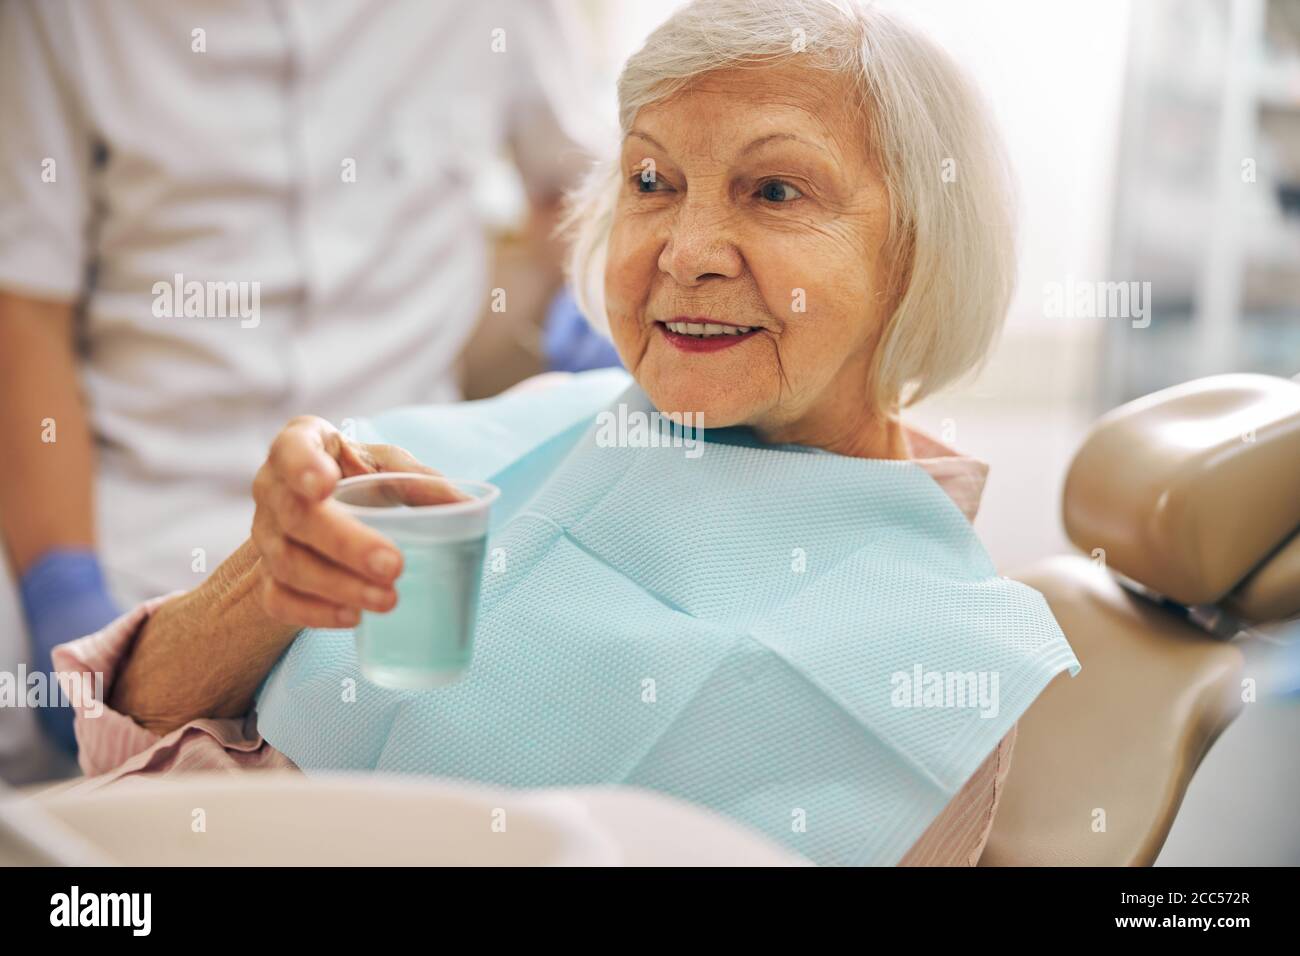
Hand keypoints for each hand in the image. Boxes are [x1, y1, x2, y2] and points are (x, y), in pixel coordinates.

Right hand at [250, 416, 467, 628]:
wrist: (319, 514)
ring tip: (387, 599)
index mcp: (300, 445)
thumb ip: (421, 482)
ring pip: (289, 564)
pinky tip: (353, 618)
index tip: (324, 485)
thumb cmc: (359, 479)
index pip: (290, 448)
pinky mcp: (266, 576)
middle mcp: (272, 488)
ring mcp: (264, 535)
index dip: (302, 467)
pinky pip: (279, 600)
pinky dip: (315, 613)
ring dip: (339, 585)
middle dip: (345, 543)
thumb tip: (471, 506)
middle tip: (393, 565)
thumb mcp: (388, 467)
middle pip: (297, 517)